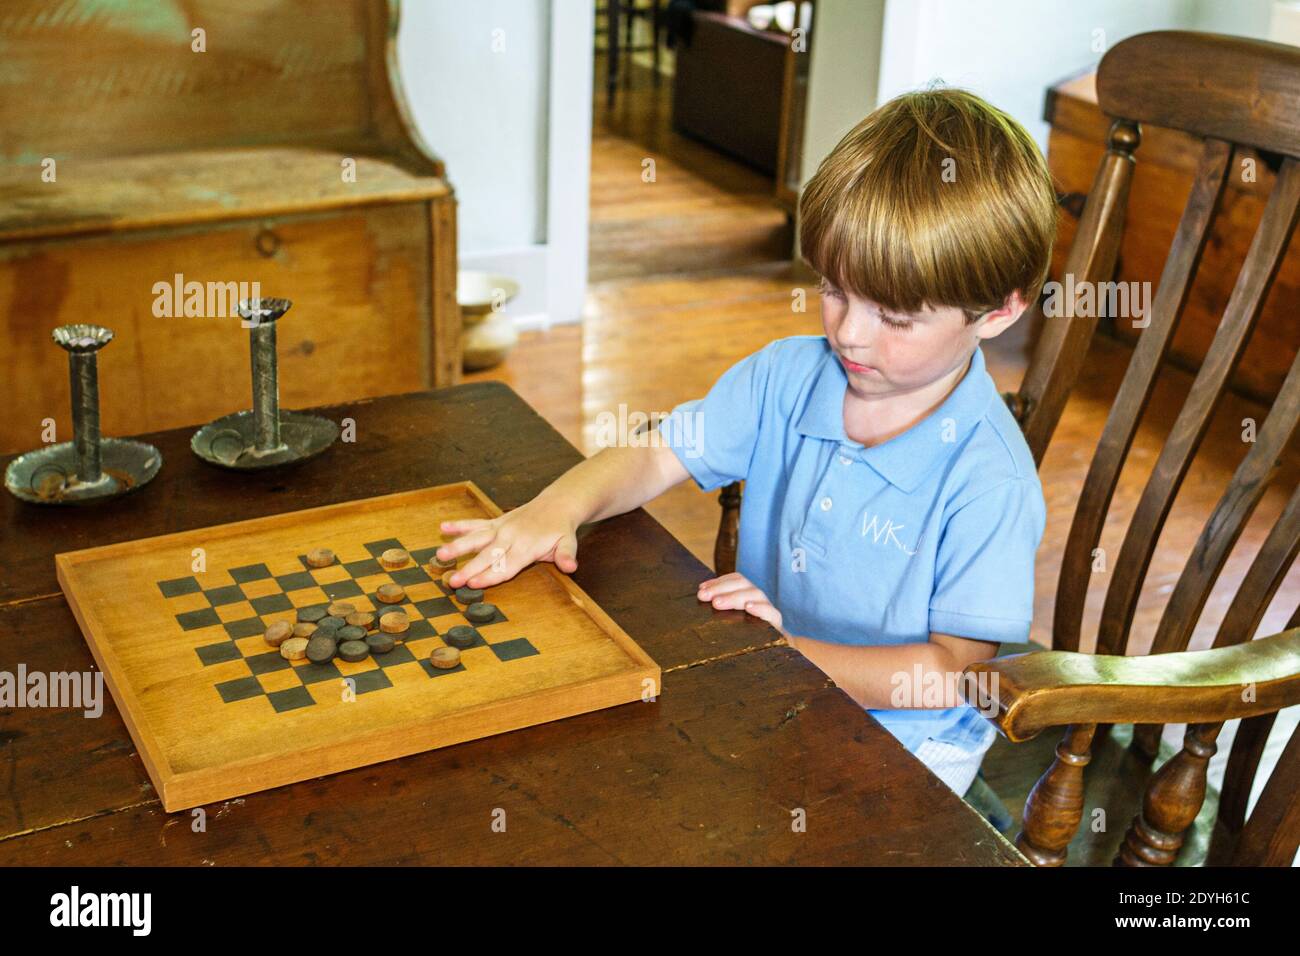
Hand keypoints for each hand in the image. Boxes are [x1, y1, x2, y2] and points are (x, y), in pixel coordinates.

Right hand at [437, 497, 579, 590]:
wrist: (557, 504)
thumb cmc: (561, 529)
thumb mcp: (568, 543)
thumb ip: (565, 556)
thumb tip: (571, 567)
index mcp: (526, 547)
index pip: (506, 565)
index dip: (489, 576)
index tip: (472, 584)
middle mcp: (510, 537)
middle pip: (487, 556)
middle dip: (469, 569)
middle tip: (451, 580)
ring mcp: (501, 528)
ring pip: (476, 538)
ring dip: (458, 546)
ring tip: (440, 554)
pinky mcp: (496, 522)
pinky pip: (476, 523)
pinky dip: (460, 525)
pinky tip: (443, 527)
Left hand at [697, 571, 788, 636]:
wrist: (775, 653)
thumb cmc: (748, 637)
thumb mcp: (733, 622)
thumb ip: (722, 609)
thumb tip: (701, 598)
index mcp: (748, 595)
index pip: (736, 580)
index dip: (718, 581)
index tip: (701, 589)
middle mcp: (759, 599)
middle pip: (743, 584)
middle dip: (721, 588)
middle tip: (703, 596)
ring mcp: (769, 609)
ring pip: (755, 594)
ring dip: (734, 597)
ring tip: (717, 603)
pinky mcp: (776, 623)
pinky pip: (771, 612)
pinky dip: (760, 608)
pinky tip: (748, 608)